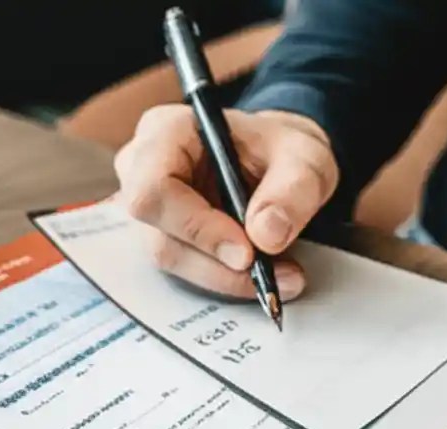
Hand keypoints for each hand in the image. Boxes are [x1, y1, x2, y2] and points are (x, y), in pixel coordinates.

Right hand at [112, 105, 337, 299]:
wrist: (276, 162)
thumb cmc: (279, 150)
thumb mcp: (304, 158)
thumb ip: (293, 190)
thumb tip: (266, 234)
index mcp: (165, 131)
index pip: (155, 189)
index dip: (196, 227)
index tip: (246, 252)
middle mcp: (141, 169)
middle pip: (158, 235)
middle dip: (216, 264)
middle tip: (269, 274)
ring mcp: (147, 208)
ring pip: (170, 259)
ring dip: (225, 277)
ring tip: (280, 277)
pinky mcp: (160, 236)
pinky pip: (183, 269)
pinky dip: (224, 279)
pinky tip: (259, 276)